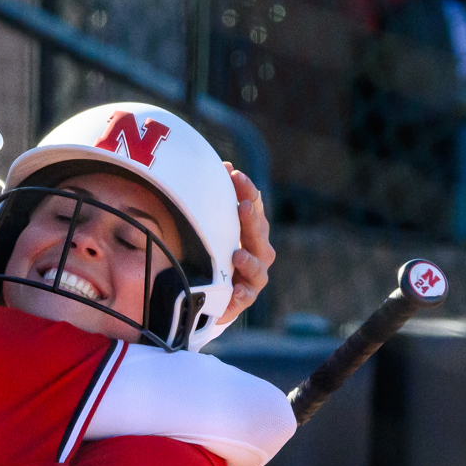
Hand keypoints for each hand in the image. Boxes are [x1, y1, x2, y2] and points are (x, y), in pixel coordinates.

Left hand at [219, 164, 273, 327]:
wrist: (206, 293)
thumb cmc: (211, 251)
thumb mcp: (207, 225)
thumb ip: (211, 200)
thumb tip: (218, 167)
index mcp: (249, 228)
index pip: (252, 205)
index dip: (246, 190)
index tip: (234, 175)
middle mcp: (257, 250)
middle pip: (258, 232)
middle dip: (251, 219)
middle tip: (243, 206)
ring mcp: (253, 275)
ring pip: (258, 265)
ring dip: (249, 259)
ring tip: (238, 254)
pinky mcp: (244, 298)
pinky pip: (247, 296)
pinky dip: (243, 293)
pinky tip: (237, 289)